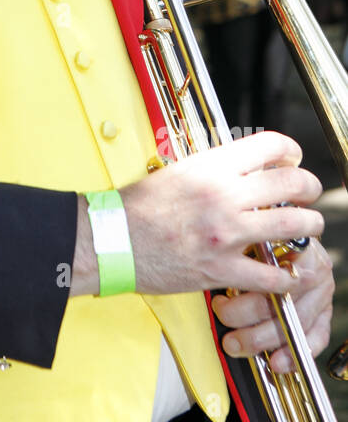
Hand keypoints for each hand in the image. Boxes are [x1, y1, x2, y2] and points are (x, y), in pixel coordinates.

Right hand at [119, 131, 323, 296]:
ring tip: (308, 228)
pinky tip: (286, 273)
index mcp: (211, 167)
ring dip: (309, 226)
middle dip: (309, 187)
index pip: (270, 145)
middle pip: (291, 183)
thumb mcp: (177, 171)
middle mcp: (224, 195)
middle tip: (309, 194)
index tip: (292, 161)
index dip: (290, 151)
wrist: (111, 240)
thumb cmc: (136, 207)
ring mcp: (225, 233)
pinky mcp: (221, 267)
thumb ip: (212, 169)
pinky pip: (271, 274)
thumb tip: (240, 166)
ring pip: (292, 225)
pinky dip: (286, 276)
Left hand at [210, 238, 334, 372]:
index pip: (275, 272)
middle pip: (282, 301)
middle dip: (246, 315)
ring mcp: (322, 296)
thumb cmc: (266, 244)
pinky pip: (314, 339)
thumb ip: (245, 251)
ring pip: (293, 324)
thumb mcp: (253, 239)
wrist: (292, 247)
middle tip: (222, 317)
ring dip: (261, 339)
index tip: (223, 297)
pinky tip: (276, 362)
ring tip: (235, 343)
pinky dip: (293, 354)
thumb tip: (220, 268)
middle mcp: (315, 273)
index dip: (248, 288)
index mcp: (299, 249)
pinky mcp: (324, 316)